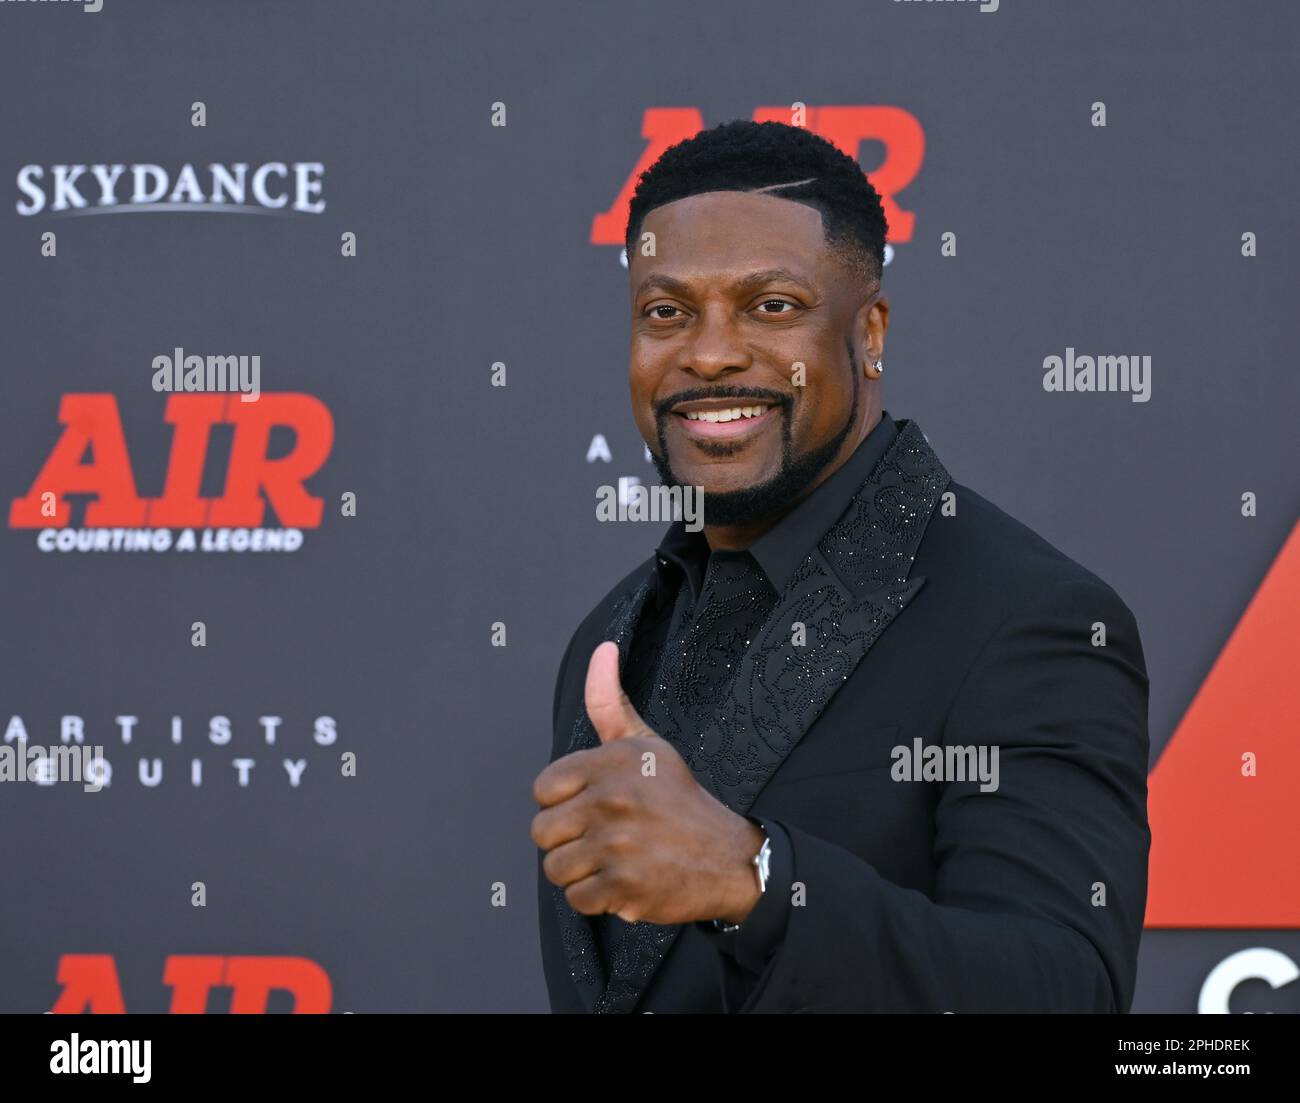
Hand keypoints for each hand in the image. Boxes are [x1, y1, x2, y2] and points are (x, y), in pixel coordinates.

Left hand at [532, 641, 764, 925]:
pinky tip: (623, 881)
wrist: (729, 856)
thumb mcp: (646, 744)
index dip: (562, 802)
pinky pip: (577, 899)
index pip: (542, 789)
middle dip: (568, 839)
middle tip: (602, 836)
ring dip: (580, 871)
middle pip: (542, 832)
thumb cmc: (679, 799)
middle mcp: (611, 800)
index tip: (591, 805)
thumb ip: (610, 703)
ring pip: (555, 868)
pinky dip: (597, 899)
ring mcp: (617, 845)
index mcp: (611, 763)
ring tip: (613, 859)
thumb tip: (603, 649)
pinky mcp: (624, 886)